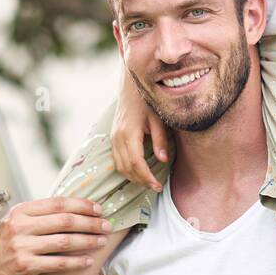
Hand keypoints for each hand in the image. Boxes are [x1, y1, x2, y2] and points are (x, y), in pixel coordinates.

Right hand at [0, 196, 111, 274]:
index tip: (99, 209)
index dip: (81, 205)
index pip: (57, 203)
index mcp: (20, 211)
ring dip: (87, 241)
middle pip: (64, 220)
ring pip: (64, 241)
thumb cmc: (14, 246)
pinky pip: (58, 263)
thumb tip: (78, 204)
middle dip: (90, 223)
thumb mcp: (20, 224)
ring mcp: (20, 246)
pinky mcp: (24, 266)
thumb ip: (42, 214)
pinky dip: (76, 262)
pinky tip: (89, 260)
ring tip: (102, 241)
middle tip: (107, 226)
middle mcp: (19, 226)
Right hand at [111, 70, 172, 191]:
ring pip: (120, 166)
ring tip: (148, 182)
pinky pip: (117, 160)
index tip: (158, 186)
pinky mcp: (112, 137)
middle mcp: (117, 137)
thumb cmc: (147, 101)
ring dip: (133, 178)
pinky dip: (127, 169)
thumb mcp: (158, 118)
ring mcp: (113, 137)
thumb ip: (160, 139)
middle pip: (127, 168)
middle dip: (141, 181)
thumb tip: (162, 160)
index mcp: (129, 132)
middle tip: (156, 187)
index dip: (146, 177)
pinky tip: (138, 172)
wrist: (130, 87)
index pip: (136, 162)